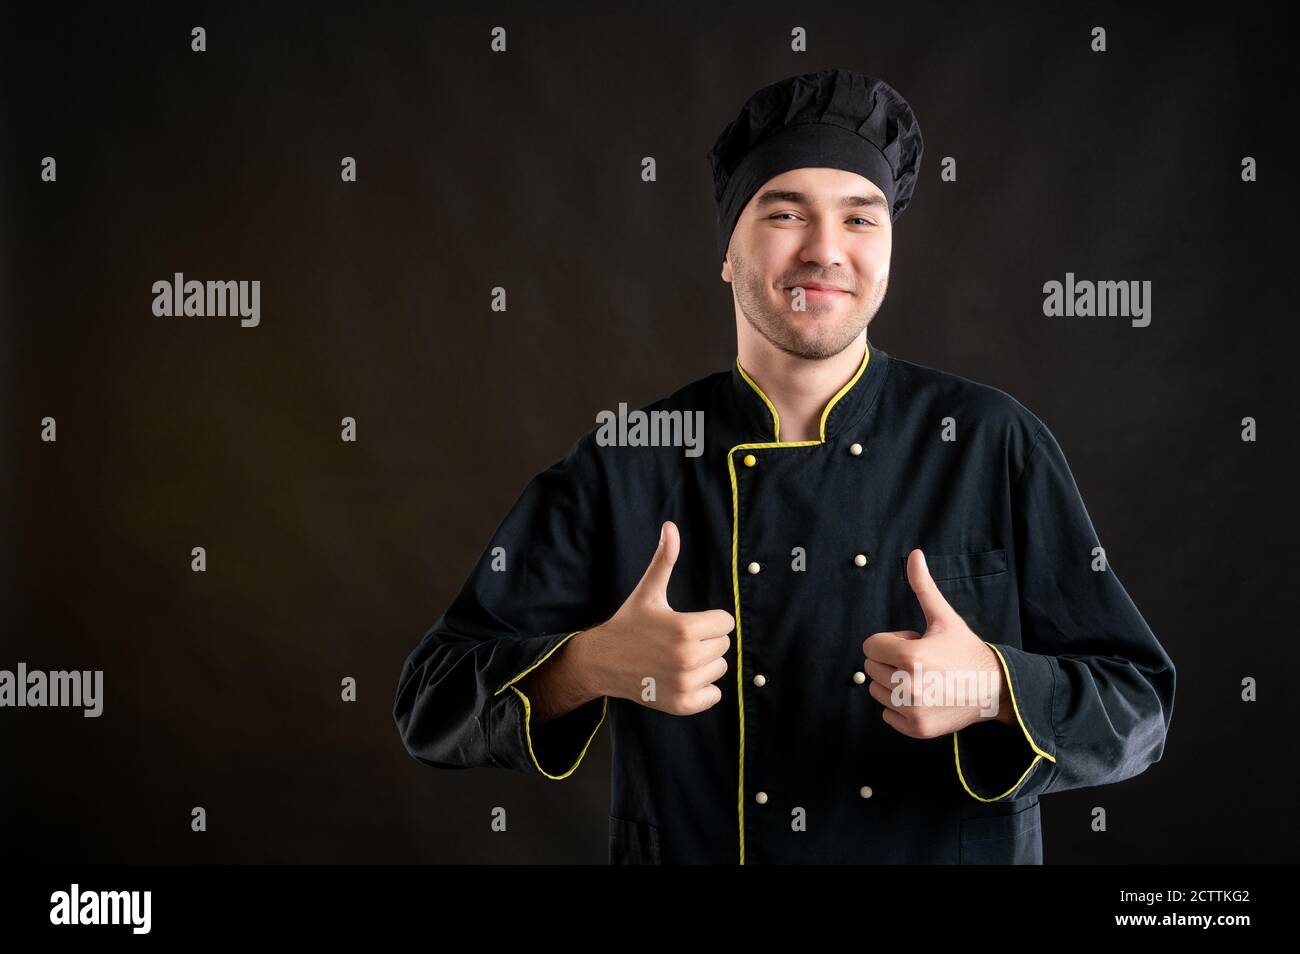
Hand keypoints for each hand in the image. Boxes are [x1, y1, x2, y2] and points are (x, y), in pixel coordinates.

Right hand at [580, 521, 734, 715]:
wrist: (602, 662)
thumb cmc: (629, 623)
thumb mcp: (648, 591)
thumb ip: (665, 559)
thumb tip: (671, 526)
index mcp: (684, 629)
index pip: (726, 622)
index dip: (708, 619)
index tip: (685, 622)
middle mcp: (687, 659)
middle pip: (723, 645)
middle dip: (705, 640)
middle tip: (677, 640)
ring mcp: (685, 684)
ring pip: (719, 668)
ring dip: (704, 664)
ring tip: (676, 658)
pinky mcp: (682, 704)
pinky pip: (714, 694)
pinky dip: (702, 688)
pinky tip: (679, 678)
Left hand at [861, 549, 1006, 737]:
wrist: (994, 689)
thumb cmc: (965, 649)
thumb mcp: (944, 617)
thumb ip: (923, 586)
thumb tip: (914, 554)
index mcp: (910, 656)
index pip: (869, 646)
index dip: (890, 641)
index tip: (914, 643)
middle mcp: (907, 685)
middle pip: (871, 668)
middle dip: (891, 661)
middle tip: (922, 661)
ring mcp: (911, 710)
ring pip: (876, 691)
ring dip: (893, 683)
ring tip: (924, 678)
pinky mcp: (915, 729)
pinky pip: (886, 714)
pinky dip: (899, 707)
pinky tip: (925, 698)